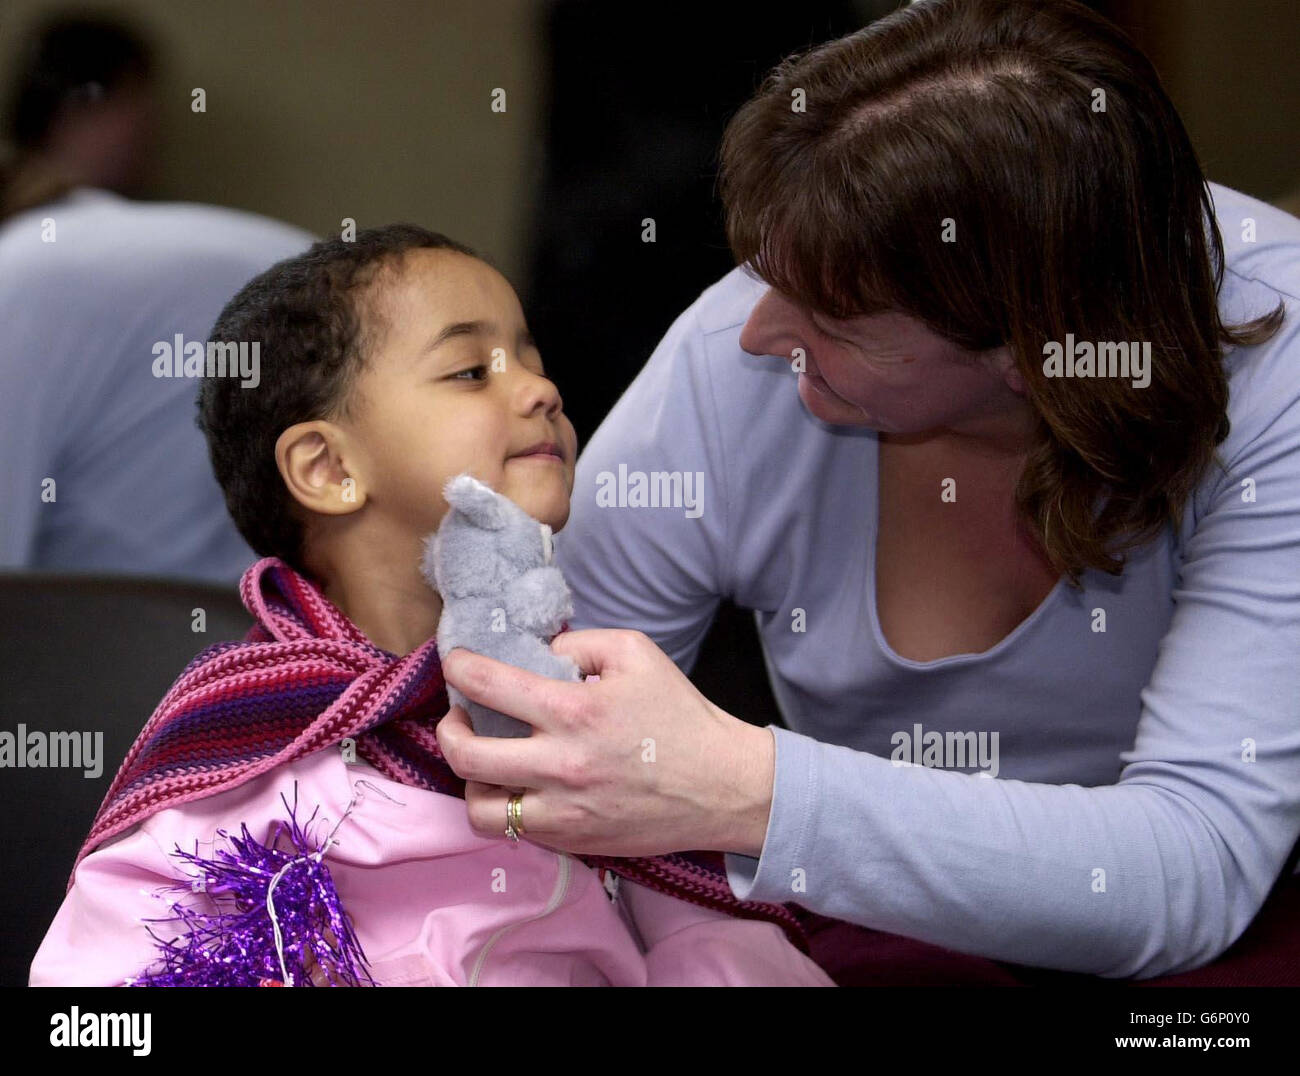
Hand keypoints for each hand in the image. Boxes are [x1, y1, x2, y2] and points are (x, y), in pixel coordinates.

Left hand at [436, 630, 774, 858]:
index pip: (488, 685)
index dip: (458, 668)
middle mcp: (560, 765)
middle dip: (448, 728)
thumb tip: (537, 654)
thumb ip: (580, 643)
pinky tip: (517, 785)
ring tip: (483, 758)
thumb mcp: (637, 653)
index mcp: (575, 711)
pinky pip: (512, 830)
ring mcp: (563, 811)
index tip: (456, 663)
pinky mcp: (572, 842)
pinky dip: (503, 806)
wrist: (721, 787)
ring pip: (479, 806)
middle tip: (459, 716)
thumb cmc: (680, 716)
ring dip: (470, 777)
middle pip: (464, 753)